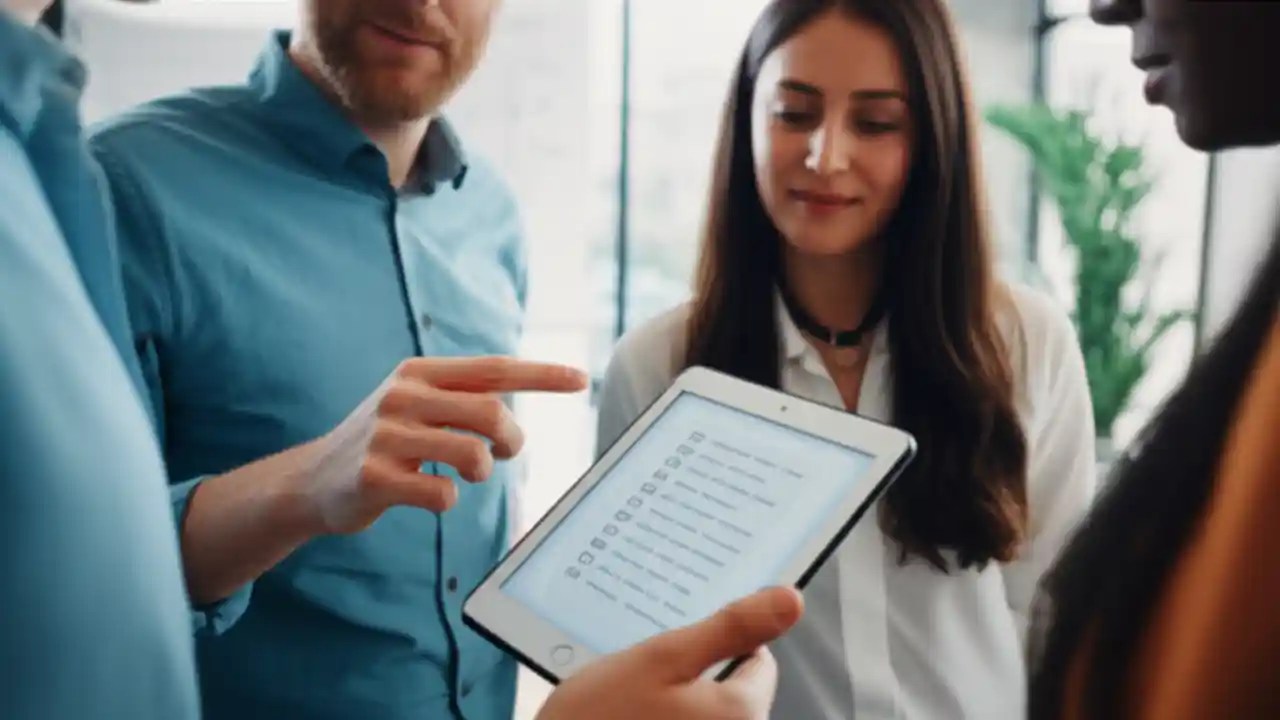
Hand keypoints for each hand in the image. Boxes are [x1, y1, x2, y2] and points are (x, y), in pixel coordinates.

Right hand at [302, 356, 586, 533]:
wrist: (312, 480)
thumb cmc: (384, 442)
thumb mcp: (417, 404)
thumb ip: (463, 398)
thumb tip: (518, 409)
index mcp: (419, 372)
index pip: (493, 368)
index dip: (541, 375)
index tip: (581, 379)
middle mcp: (401, 396)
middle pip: (491, 412)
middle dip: (511, 439)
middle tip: (506, 453)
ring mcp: (385, 437)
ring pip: (472, 454)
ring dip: (482, 470)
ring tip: (467, 473)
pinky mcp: (373, 478)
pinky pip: (441, 493)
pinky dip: (448, 499)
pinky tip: (431, 495)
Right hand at [536, 587, 804, 719]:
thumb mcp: (662, 658)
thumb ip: (730, 629)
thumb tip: (791, 600)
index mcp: (741, 714)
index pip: (758, 664)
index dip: (716, 649)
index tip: (675, 652)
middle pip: (733, 698)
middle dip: (692, 685)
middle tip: (642, 686)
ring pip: (703, 719)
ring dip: (673, 710)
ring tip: (627, 711)